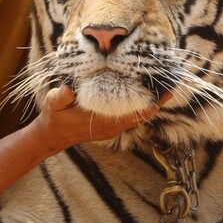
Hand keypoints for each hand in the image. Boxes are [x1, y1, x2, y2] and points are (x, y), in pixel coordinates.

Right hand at [38, 87, 163, 148]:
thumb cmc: (54, 118)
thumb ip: (61, 97)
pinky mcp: (110, 126)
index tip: (164, 94)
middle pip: (141, 115)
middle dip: (155, 102)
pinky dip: (139, 107)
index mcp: (102, 122)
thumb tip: (68, 90)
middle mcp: (112, 127)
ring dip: (149, 104)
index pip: (132, 114)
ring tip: (163, 88)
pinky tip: (145, 94)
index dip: (149, 105)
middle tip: (171, 86)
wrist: (52, 136)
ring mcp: (112, 128)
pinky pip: (130, 117)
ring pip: (137, 117)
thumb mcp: (54, 104)